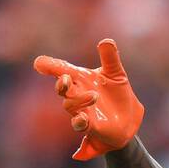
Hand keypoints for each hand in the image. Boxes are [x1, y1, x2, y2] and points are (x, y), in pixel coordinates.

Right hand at [33, 38, 143, 160]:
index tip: (39, 63)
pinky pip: (79, 125)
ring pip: (70, 106)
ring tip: (94, 95)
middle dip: (61, 84)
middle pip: (62, 89)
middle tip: (65, 78)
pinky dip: (79, 121)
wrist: (129, 118)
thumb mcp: (116, 73)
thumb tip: (107, 41)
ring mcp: (82, 110)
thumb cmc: (117, 93)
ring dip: (79, 100)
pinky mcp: (91, 126)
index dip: (50, 66)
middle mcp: (77, 94)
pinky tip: (83, 118)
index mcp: (80, 79)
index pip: (62, 70)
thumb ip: (110, 58)